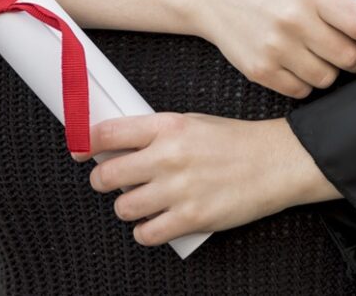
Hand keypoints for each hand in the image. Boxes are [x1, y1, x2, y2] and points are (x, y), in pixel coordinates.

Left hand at [75, 112, 339, 245]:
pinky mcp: (191, 217)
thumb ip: (155, 134)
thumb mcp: (192, 122)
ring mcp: (179, 189)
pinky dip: (146, 231)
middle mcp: (169, 156)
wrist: (277, 162)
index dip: (85, 143)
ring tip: (142, 202)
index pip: (107, 133)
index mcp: (168, 126)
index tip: (79, 151)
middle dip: (103, 181)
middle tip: (111, 182)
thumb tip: (116, 147)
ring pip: (123, 207)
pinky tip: (155, 222)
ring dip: (127, 208)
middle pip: (107, 176)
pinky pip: (146, 234)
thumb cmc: (235, 142)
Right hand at [190, 0, 355, 97]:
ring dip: (331, 72)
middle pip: (349, 58)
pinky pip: (301, 91)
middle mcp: (293, 21)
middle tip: (354, 53)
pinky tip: (299, 65)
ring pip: (327, 79)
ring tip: (321, 57)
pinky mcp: (260, 72)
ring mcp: (275, 49)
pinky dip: (306, 83)